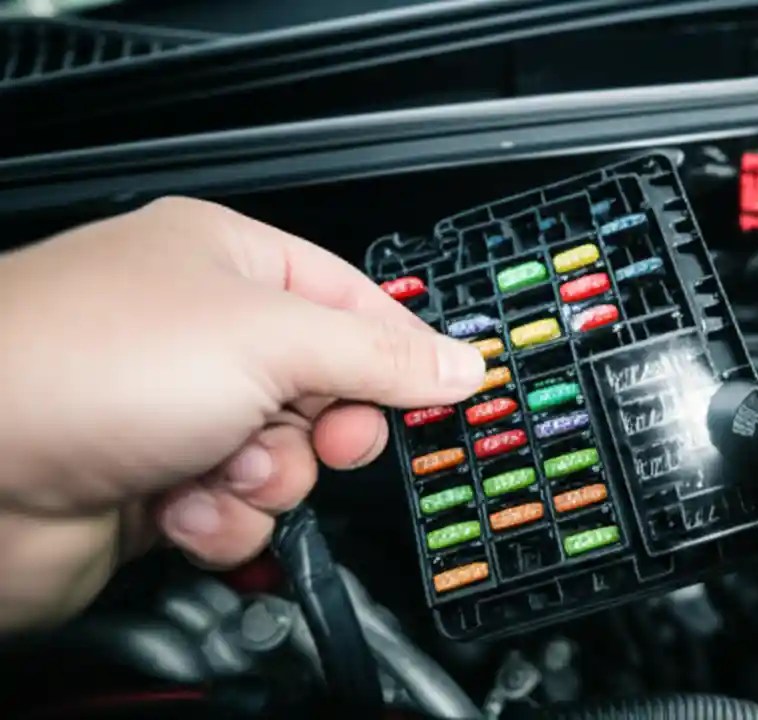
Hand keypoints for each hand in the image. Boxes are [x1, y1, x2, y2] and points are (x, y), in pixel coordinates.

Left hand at [0, 198, 483, 631]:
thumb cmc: (78, 365)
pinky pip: (239, 511)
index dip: (397, 352)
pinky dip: (221, 519)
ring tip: (218, 465)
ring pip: (290, 463)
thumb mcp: (269, 340)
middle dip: (325, 429)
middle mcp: (202, 335)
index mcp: (229, 264)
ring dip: (267, 480)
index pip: (353, 302)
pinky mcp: (156, 485)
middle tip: (319, 433)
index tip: (433, 393)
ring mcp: (177, 412)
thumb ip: (379, 357)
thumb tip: (458, 363)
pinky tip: (176, 504)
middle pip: (329, 391)